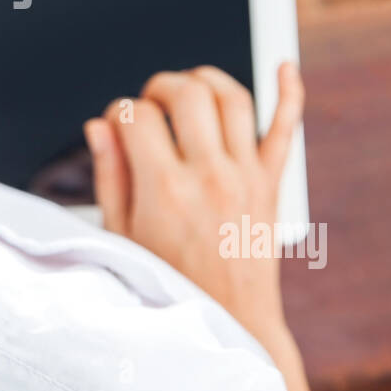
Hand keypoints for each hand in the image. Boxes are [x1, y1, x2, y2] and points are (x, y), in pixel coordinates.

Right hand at [84, 62, 303, 352]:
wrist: (234, 324)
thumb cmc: (171, 285)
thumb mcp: (123, 237)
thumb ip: (111, 175)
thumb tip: (100, 126)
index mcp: (164, 190)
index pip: (137, 116)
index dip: (120, 112)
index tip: (119, 129)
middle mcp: (209, 176)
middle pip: (185, 94)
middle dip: (159, 86)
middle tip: (150, 106)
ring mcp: (245, 177)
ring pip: (232, 97)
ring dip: (205, 81)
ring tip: (189, 92)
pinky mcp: (270, 184)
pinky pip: (285, 128)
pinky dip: (289, 91)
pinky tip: (284, 66)